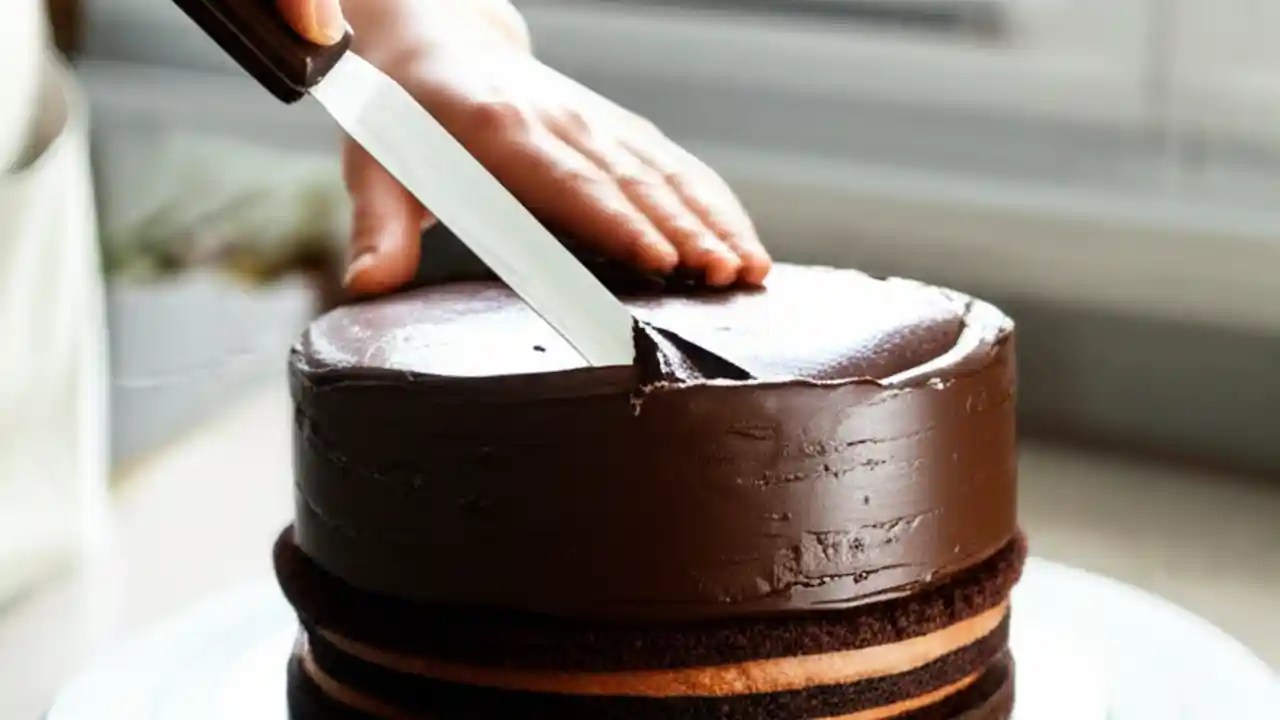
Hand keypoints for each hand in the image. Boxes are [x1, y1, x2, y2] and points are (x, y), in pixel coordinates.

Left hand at [276, 0, 771, 294]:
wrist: (437, 43)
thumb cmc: (404, 118)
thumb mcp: (376, 168)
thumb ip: (379, 227)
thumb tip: (370, 285)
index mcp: (501, 132)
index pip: (570, 182)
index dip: (617, 221)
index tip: (662, 260)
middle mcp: (561, 123)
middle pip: (634, 180)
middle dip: (686, 229)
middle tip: (727, 277)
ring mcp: (596, 123)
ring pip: (667, 172)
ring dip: (714, 219)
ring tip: (751, 269)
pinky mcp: (616, 130)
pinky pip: (675, 163)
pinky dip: (714, 200)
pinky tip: (744, 237)